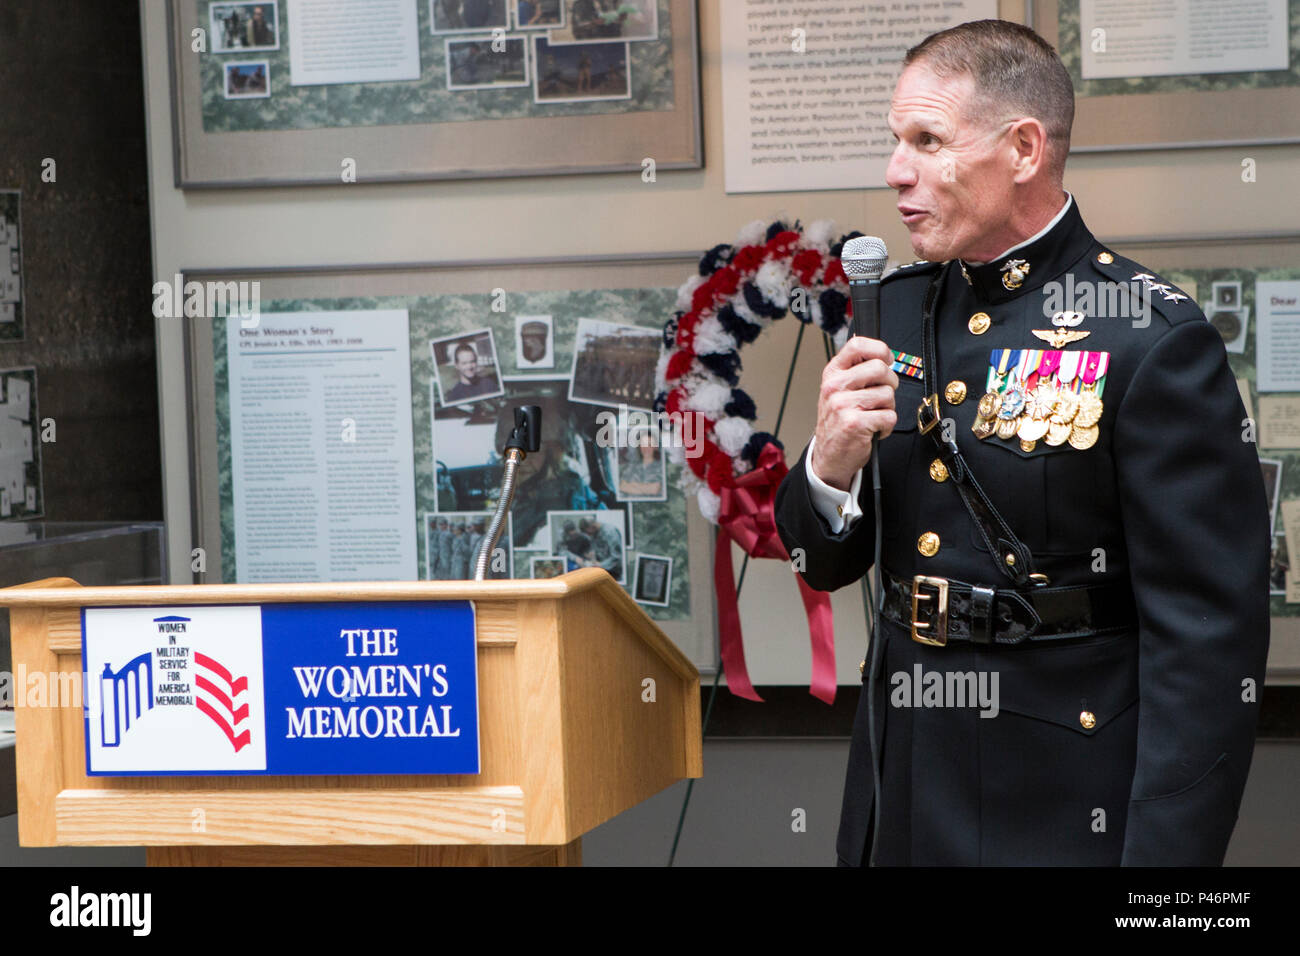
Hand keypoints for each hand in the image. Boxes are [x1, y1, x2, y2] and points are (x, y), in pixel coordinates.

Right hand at [811, 336, 898, 490]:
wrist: (828, 455)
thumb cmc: (838, 421)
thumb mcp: (838, 390)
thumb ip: (856, 372)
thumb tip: (885, 357)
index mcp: (832, 373)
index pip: (857, 345)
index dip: (879, 349)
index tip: (887, 360)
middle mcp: (835, 387)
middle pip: (880, 368)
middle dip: (890, 383)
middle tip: (882, 396)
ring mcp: (843, 405)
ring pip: (887, 394)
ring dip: (887, 408)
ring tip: (873, 416)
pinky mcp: (855, 423)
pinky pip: (889, 416)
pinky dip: (887, 426)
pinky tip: (874, 429)